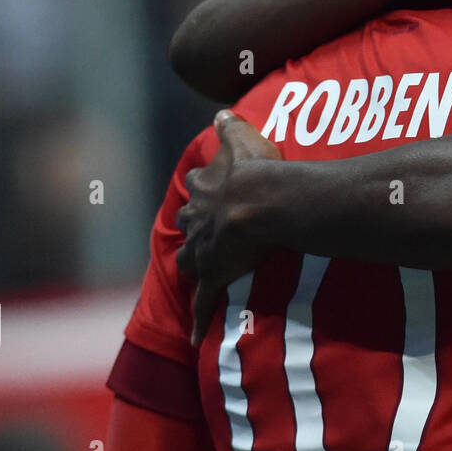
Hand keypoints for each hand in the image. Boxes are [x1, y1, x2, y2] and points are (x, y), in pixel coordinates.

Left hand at [176, 110, 280, 345]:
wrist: (263, 202)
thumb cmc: (258, 169)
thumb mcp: (243, 137)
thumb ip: (229, 125)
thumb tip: (219, 111)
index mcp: (204, 187)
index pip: (198, 185)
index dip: (205, 188)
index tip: (211, 190)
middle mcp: (196, 218)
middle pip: (188, 223)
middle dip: (195, 227)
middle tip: (207, 232)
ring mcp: (203, 249)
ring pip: (192, 259)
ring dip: (196, 264)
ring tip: (202, 271)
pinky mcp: (214, 276)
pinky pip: (204, 303)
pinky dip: (199, 321)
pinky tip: (194, 339)